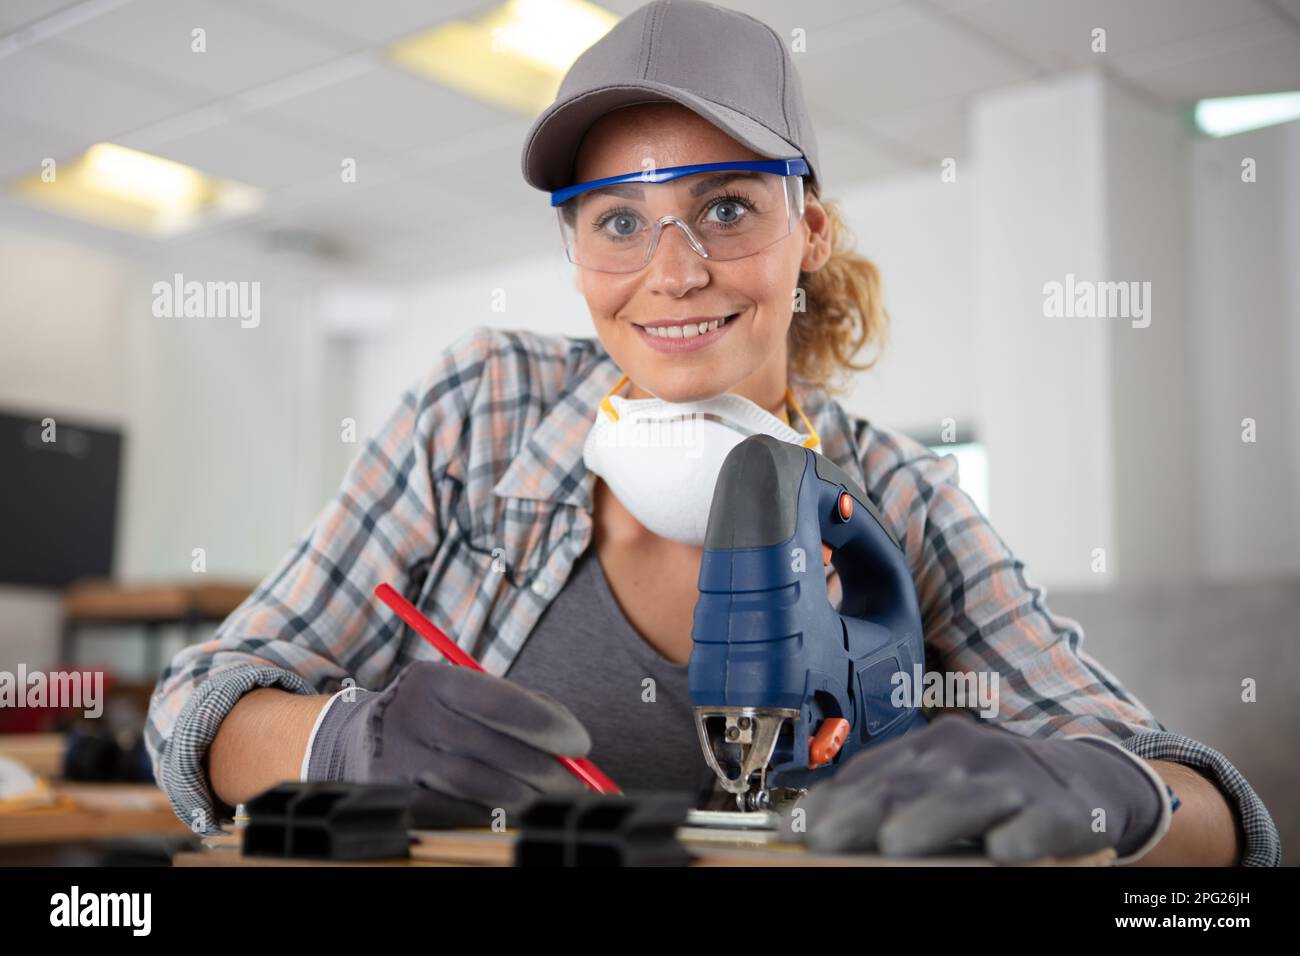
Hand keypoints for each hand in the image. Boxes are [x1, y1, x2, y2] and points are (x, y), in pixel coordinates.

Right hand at [305, 662, 591, 818]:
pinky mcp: (390, 794)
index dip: (547, 725)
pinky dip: (491, 812)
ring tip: (550, 799)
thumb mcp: (464, 693)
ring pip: (478, 785)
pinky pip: (455, 808)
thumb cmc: (436, 713)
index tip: (581, 745)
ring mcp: (397, 756)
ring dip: (525, 796)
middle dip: (546, 770)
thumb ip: (519, 707)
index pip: (502, 701)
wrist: (357, 738)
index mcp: (435, 678)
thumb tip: (574, 746)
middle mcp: (412, 713)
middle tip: (578, 784)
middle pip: (494, 748)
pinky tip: (512, 810)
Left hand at [785, 714, 1171, 863]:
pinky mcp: (1063, 810)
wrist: (1089, 781)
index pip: (872, 772)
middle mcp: (968, 753)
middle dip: (863, 812)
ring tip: (895, 842)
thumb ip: (887, 798)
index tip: (798, 828)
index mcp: (931, 747)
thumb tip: (816, 824)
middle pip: (908, 783)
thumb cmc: (994, 790)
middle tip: (825, 839)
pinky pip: (1040, 821)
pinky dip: (1022, 833)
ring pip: (967, 798)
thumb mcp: (939, 785)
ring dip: (930, 819)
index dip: (832, 800)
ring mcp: (1015, 777)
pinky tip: (1004, 850)